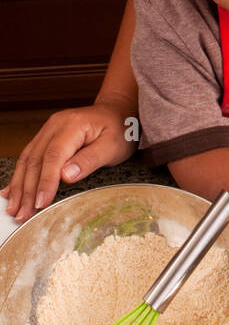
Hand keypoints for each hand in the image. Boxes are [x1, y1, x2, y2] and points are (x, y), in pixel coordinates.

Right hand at [1, 101, 134, 222]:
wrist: (117, 110)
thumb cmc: (119, 128)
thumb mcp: (113, 146)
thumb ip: (89, 160)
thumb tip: (66, 176)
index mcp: (73, 125)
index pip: (53, 156)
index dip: (45, 182)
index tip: (40, 203)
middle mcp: (56, 125)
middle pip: (35, 160)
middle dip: (27, 190)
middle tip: (23, 214)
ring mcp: (49, 129)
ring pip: (27, 159)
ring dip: (19, 186)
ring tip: (14, 208)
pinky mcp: (46, 136)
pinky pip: (29, 156)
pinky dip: (20, 176)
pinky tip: (11, 191)